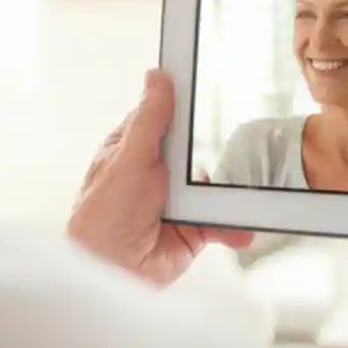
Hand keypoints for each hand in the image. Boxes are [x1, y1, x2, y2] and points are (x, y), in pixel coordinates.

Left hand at [66, 69, 253, 285]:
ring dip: (227, 192)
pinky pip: (220, 220)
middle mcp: (154, 172)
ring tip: (243, 190)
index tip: (209, 79)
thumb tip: (157, 77)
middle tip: (240, 145)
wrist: (112, 271)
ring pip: (211, 186)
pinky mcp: (190, 229)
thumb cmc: (104, 214)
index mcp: (133, 148)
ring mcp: (174, 201)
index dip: (183, 101)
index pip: (163, 115)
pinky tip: (240, 228)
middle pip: (195, 149)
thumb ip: (149, 119)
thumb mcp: (130, 157)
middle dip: (215, 151)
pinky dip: (232, 225)